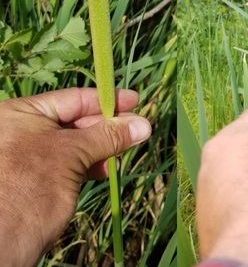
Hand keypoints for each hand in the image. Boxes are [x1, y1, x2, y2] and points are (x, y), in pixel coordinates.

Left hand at [0, 88, 150, 265]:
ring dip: (102, 147)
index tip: (135, 102)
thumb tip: (144, 125)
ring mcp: (28, 156)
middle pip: (74, 120)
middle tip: (139, 129)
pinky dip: (89, 164)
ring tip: (127, 149)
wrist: (5, 238)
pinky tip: (106, 170)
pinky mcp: (36, 178)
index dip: (106, 100)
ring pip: (74, 144)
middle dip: (108, 126)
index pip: (73, 99)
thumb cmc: (33, 184)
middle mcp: (21, 130)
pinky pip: (68, 163)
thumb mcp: (73, 153)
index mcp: (21, 114)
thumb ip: (108, 135)